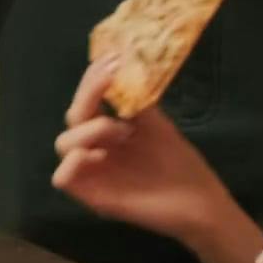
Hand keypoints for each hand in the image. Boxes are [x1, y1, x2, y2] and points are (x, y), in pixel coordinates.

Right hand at [46, 67, 240, 247]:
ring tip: (123, 131)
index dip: (92, 79)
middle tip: (114, 83)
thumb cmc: (180, 164)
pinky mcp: (94, 198)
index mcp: (109, 131)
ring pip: (63, 144)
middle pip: (72, 117)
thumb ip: (135, 99)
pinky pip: (62, 178)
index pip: (86, 100)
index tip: (111, 59)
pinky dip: (73, 161)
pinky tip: (98, 155)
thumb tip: (123, 62)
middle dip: (89, 95)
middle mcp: (97, 149)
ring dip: (89, 129)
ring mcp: (94, 174)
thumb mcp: (157, 124)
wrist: (200, 203)